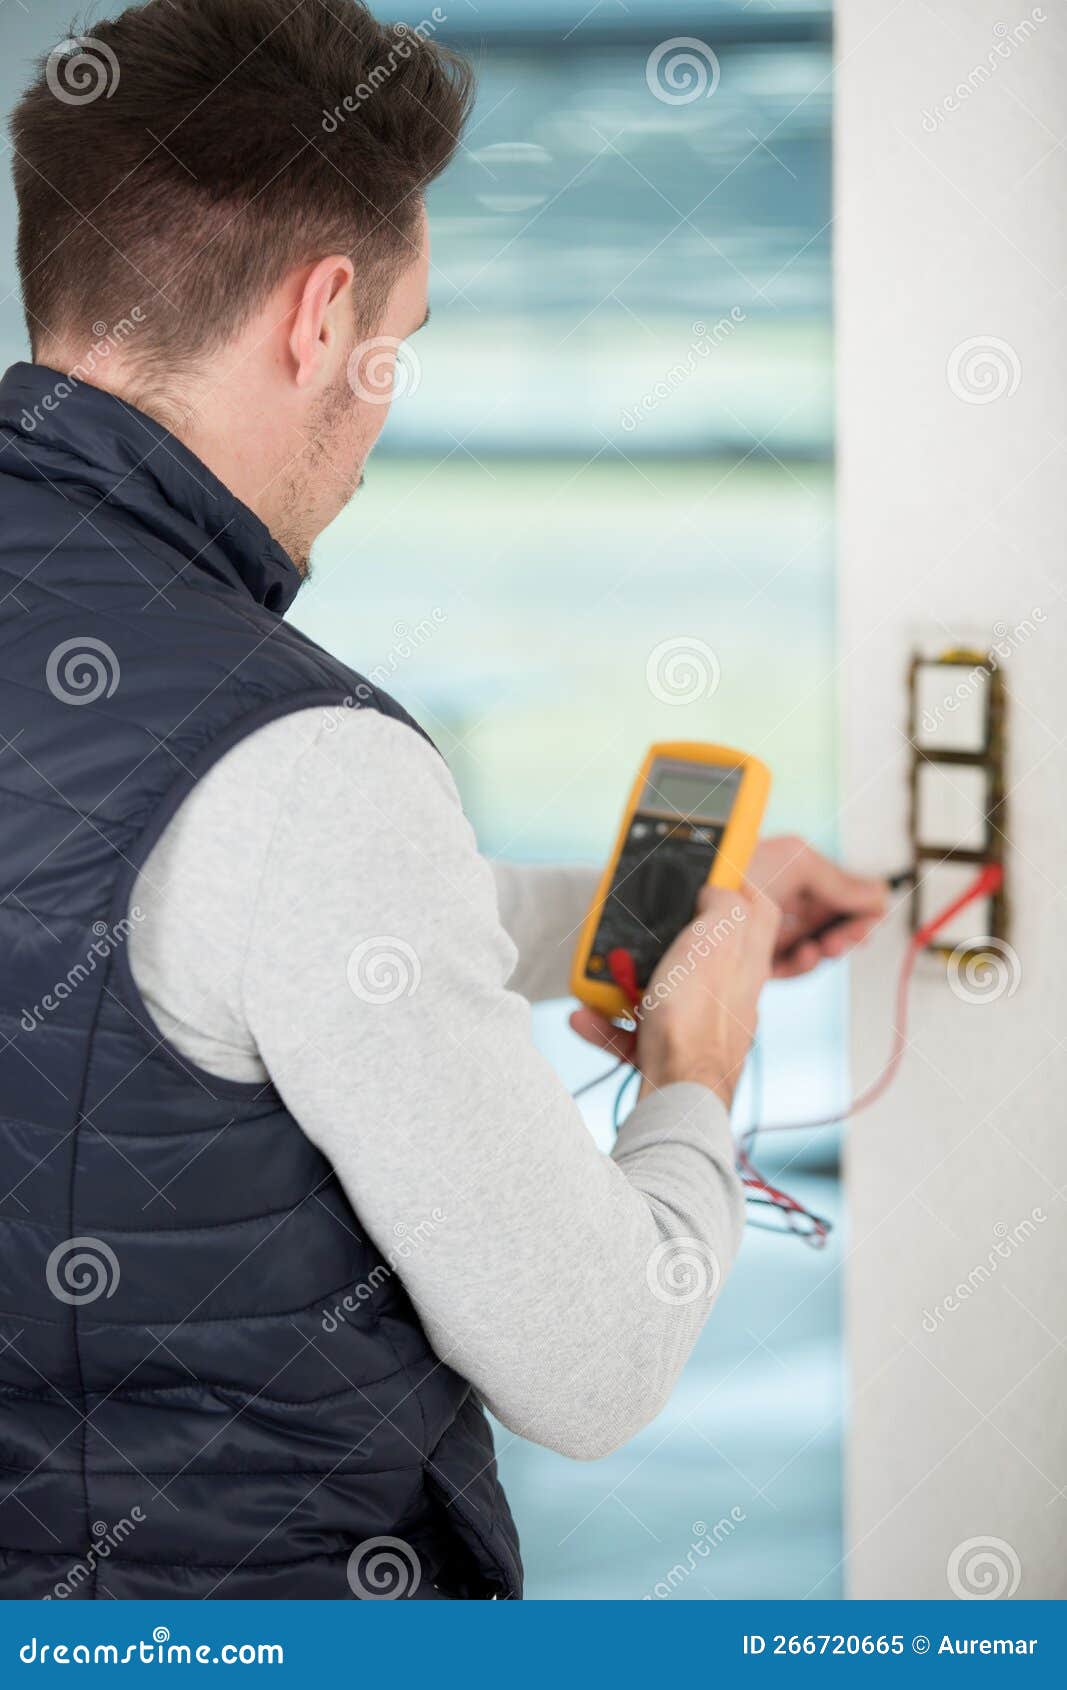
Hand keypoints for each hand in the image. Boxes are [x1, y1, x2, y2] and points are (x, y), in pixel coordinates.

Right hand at [570, 883, 779, 1109]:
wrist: (677, 1095)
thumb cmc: (697, 1019)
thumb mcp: (715, 938)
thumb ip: (723, 904)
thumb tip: (718, 891)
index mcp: (746, 960)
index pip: (759, 910)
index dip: (738, 885)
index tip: (705, 875)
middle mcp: (728, 993)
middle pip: (700, 950)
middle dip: (660, 941)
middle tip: (635, 934)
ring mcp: (700, 1025)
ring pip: (660, 990)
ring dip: (622, 983)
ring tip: (600, 980)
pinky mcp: (670, 1053)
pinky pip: (634, 1029)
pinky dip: (608, 1023)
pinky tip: (585, 1018)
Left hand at [746, 835, 887, 977]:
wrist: (691, 907)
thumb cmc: (738, 870)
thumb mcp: (798, 862)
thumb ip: (840, 880)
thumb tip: (880, 894)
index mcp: (788, 867)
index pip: (837, 887)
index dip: (859, 902)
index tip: (872, 914)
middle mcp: (778, 895)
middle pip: (830, 918)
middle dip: (849, 927)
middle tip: (854, 936)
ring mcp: (767, 927)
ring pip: (815, 943)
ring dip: (830, 946)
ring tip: (829, 947)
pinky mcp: (754, 957)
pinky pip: (790, 964)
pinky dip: (805, 963)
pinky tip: (810, 955)